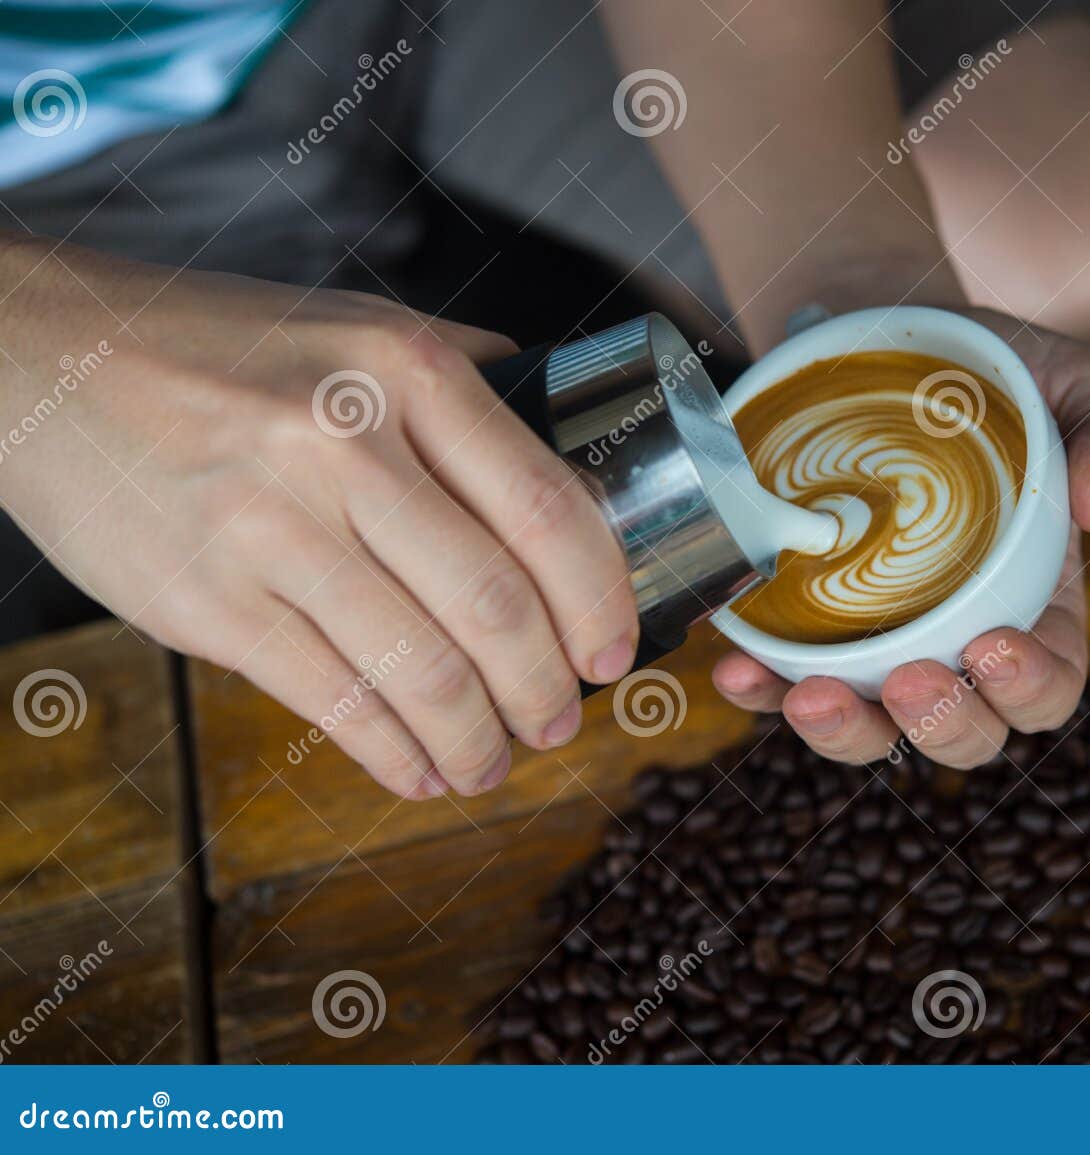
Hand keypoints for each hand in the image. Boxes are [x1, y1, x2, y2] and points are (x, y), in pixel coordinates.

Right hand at [0, 236, 637, 797]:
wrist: (47, 359)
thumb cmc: (220, 348)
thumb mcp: (356, 324)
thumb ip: (466, 378)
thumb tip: (570, 448)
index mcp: (405, 369)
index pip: (547, 507)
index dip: (600, 597)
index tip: (616, 650)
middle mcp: (344, 444)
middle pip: (495, 604)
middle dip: (547, 687)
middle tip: (562, 719)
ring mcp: (270, 526)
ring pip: (421, 669)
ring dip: (478, 738)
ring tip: (495, 760)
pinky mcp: (206, 600)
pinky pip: (333, 700)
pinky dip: (394, 753)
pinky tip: (419, 769)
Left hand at [710, 307, 1089, 767]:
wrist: (881, 339)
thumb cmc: (992, 374)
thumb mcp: (1075, 381)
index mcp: (1034, 606)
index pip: (1047, 687)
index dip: (1028, 691)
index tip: (993, 646)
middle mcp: (955, 641)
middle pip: (961, 734)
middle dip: (938, 728)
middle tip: (909, 680)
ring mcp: (874, 642)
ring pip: (867, 729)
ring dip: (841, 733)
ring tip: (811, 696)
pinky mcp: (801, 624)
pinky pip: (778, 681)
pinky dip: (757, 690)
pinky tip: (737, 668)